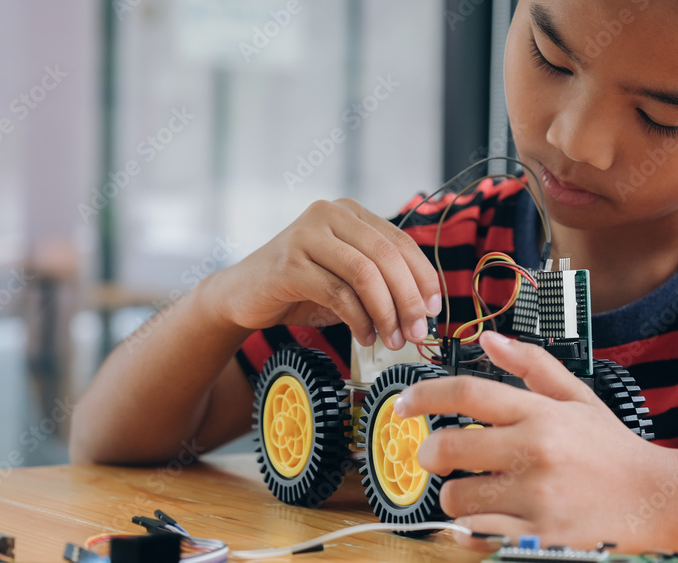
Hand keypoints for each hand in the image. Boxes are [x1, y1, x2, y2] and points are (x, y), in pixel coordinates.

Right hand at [209, 198, 441, 349]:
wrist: (242, 296)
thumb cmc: (300, 288)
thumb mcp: (347, 278)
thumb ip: (380, 281)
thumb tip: (425, 309)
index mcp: (349, 212)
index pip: (400, 241)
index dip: (423, 277)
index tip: (435, 309)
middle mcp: (329, 214)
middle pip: (386, 257)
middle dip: (408, 299)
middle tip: (418, 332)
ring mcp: (306, 235)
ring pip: (365, 274)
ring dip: (386, 313)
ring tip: (393, 340)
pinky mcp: (289, 263)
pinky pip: (338, 294)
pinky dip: (359, 321)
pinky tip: (365, 337)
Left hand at [394, 331, 671, 550]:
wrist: (658, 500)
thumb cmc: (612, 448)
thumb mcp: (577, 397)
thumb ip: (531, 365)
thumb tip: (488, 339)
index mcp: (540, 414)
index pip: (466, 394)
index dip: (423, 396)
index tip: (403, 405)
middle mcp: (534, 452)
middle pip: (448, 449)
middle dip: (431, 454)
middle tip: (437, 458)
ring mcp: (535, 498)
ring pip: (457, 497)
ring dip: (456, 495)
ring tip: (478, 491)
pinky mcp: (538, 537)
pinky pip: (477, 534)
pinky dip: (473, 529)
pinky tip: (489, 518)